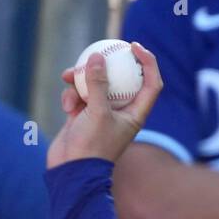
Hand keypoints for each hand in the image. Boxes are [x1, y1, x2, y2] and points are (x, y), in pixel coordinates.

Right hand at [47, 41, 162, 168]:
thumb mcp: (97, 112)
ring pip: (94, 85)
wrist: (71, 172)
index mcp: (135, 114)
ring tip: (67, 77)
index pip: (151, 83)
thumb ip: (98, 84)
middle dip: (107, 64)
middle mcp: (121, 113)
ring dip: (80, 80)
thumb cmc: (91, 146)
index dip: (148, 62)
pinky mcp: (83, 116)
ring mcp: (101, 114)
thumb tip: (96, 57)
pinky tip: (66, 106)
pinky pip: (78, 95)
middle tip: (101, 48)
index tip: (134, 46)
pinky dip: (71, 96)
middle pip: (121, 79)